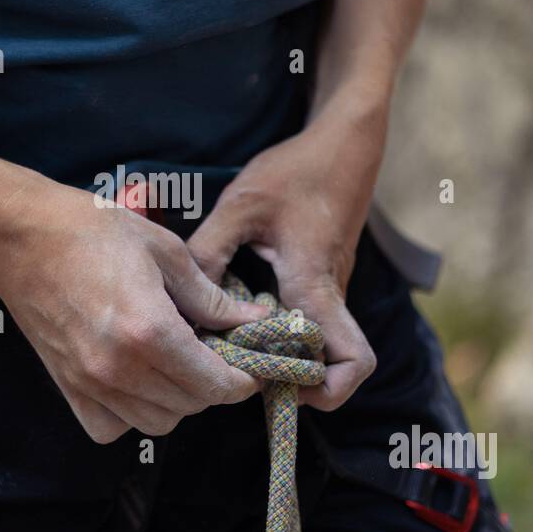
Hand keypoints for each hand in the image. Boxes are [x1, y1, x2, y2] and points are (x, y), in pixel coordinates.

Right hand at [0, 182, 265, 442]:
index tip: (249, 366)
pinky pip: (111, 428)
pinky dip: (132, 415)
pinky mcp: (66, 388)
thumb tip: (251, 320)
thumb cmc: (91, 231)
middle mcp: (120, 368)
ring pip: (156, 423)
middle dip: (212, 385)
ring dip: (176, 401)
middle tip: (211, 352)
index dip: (243, 380)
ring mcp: (90, 383)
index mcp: (150, 330)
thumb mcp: (164, 251)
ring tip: (175, 364)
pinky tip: (137, 381)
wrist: (20, 236)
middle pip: (190, 407)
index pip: (216, 384)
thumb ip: (209, 296)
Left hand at [187, 118, 381, 409]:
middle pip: (329, 365)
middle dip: (288, 378)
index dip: (327, 388)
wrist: (342, 144)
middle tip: (235, 368)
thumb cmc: (297, 171)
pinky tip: (235, 313)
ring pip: (314, 344)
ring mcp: (327, 290)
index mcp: (315, 285)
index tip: (280, 382)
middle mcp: (329, 296)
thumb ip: (209, 250)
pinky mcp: (319, 280)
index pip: (351, 361)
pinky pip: (304, 320)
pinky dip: (276, 328)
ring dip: (278, 353)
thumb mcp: (241, 205)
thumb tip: (180, 300)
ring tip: (227, 342)